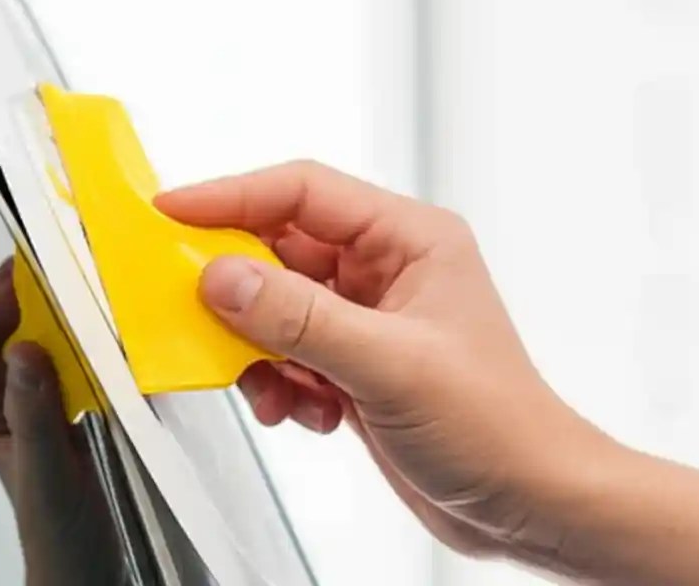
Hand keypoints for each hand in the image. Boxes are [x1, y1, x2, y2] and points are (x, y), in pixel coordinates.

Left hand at [0, 260, 124, 585]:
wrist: (101, 572)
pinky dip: (122, 337)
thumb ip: (34, 414)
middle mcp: (27, 392)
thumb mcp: (42, 474)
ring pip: (69, 336)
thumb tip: (25, 346)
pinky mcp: (108, 403)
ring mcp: (68, 395)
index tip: (22, 266)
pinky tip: (141, 323)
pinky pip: (108, 358)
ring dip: (85, 306)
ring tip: (108, 276)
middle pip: (26, 323)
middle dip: (44, 287)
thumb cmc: (59, 533)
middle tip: (72, 251)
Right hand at [157, 161, 613, 561]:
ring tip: (276, 390)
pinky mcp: (351, 362)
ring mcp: (365, 317)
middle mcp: (383, 269)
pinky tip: (308, 412)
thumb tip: (222, 278)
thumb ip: (300, 318)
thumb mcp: (391, 367)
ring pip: (273, 306)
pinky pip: (284, 351)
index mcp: (408, 239)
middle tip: (194, 312)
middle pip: (278, 249)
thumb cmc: (497, 426)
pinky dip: (279, 382)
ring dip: (259, 350)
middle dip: (239, 290)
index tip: (170, 212)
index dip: (230, 197)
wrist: (528, 504)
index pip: (302, 193)